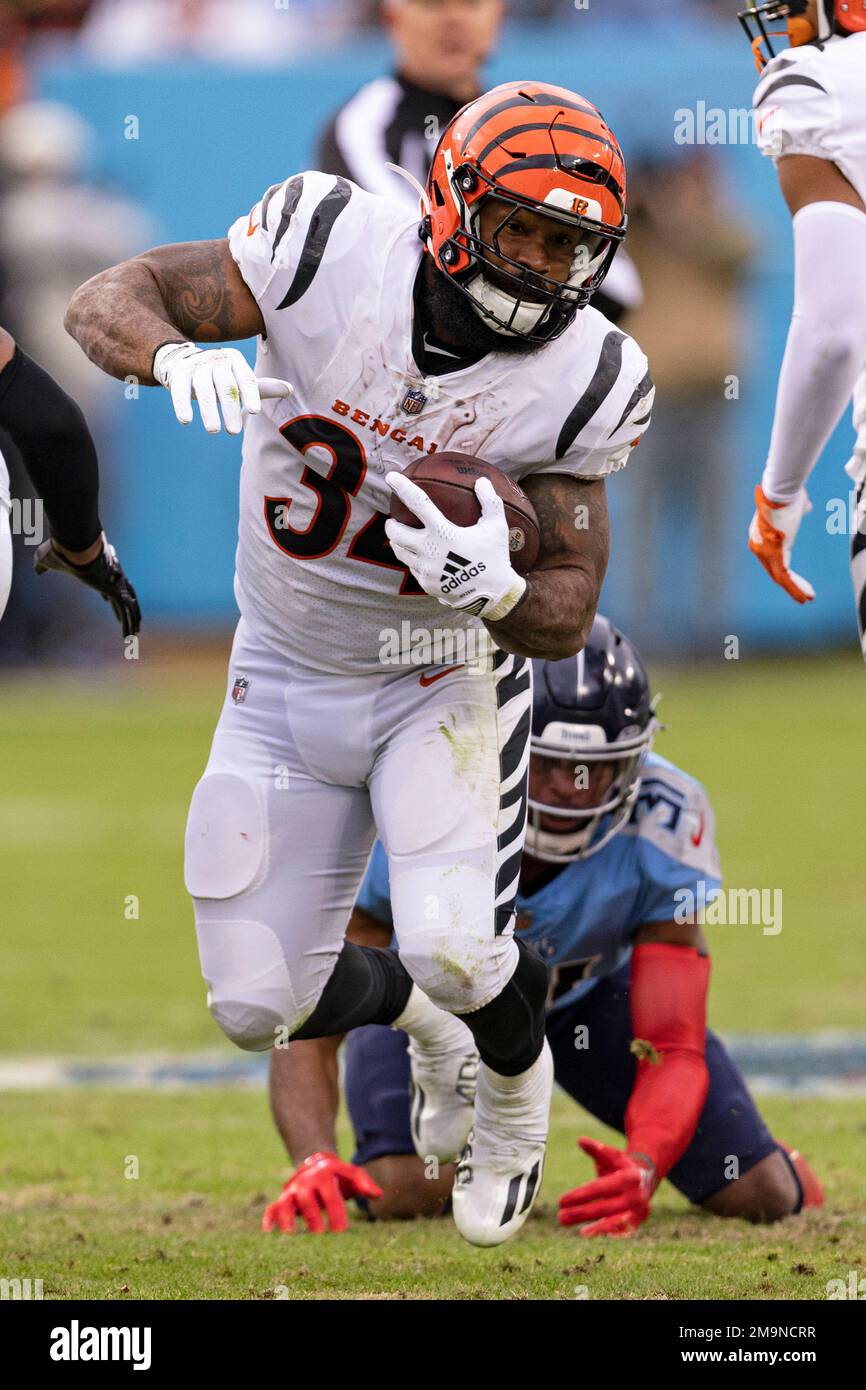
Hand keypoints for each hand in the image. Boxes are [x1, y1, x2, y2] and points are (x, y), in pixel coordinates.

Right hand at [34, 534, 140, 636]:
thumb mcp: (47, 559)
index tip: (107, 600)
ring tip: (134, 634)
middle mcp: (110, 577)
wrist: (75, 548)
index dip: (106, 593)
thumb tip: (35, 569)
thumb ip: (41, 565)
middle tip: (128, 619)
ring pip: (128, 606)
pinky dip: (129, 623)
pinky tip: (131, 634)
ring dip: (132, 620)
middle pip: (121, 596)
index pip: (104, 583)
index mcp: (97, 570)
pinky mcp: (116, 591)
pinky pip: (126, 611)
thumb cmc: (62, 553)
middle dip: (125, 609)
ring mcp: (115, 584)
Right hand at [152, 342, 292, 434]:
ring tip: (214, 431)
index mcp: (235, 360)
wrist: (185, 362)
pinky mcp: (178, 375)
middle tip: (234, 431)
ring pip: (203, 390)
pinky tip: (186, 420)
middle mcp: (216, 360)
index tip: (254, 412)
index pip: (245, 379)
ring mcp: (196, 366)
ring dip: (209, 411)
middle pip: (225, 386)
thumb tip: (289, 390)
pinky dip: (182, 405)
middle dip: (230, 409)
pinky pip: (180, 390)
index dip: (250, 394)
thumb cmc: (221, 377)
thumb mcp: (241, 380)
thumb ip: (263, 387)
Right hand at [261, 1152, 382, 1234]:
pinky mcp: (282, 1198)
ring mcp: (293, 1190)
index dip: (336, 1213)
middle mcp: (306, 1182)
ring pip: (286, 1202)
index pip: (331, 1195)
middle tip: (319, 1236)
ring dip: (287, 1218)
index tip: (341, 1231)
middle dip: (312, 1216)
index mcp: (325, 1175)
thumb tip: (378, 1195)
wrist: (315, 1161)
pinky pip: (273, 1207)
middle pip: (307, 1198)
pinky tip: (267, 1233)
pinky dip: (269, 1218)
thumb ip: (364, 1183)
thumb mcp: (351, 1173)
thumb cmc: (338, 1175)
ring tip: (289, 1236)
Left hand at [384, 473, 526, 621]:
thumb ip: (490, 501)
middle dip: (391, 524)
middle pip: (395, 532)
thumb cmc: (495, 557)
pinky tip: (422, 558)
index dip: (403, 487)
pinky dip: (413, 560)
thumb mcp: (497, 527)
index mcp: (444, 533)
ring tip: (404, 538)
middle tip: (395, 520)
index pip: (418, 503)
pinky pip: (412, 568)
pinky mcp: (426, 584)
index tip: (390, 477)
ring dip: (398, 542)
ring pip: (399, 551)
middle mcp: (429, 551)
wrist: (493, 595)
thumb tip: (481, 480)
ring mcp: (425, 570)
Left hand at [558, 1138, 656, 1237]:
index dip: (580, 1195)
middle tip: (560, 1217)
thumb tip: (580, 1140)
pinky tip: (590, 1234)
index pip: (599, 1189)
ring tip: (575, 1230)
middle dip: (580, 1213)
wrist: (646, 1179)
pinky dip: (606, 1233)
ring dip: (593, 1228)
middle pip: (603, 1208)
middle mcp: (635, 1196)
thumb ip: (597, 1149)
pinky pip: (620, 1231)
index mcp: (628, 1178)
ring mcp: (637, 1212)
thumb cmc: (621, 1166)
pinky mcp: (637, 1222)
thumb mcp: (612, 1155)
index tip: (561, 1201)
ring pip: (612, 1223)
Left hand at [748, 484, 814, 603]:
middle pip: (774, 571)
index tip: (794, 579)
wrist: (777, 491)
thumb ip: (797, 509)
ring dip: (794, 590)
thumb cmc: (785, 494)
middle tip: (803, 596)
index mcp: (758, 537)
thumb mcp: (791, 505)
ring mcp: (764, 552)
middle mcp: (758, 547)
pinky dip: (795, 587)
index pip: (771, 560)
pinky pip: (783, 576)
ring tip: (807, 599)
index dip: (785, 572)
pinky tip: (805, 596)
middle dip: (791, 584)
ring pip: (779, 577)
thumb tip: (806, 506)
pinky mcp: (774, 554)